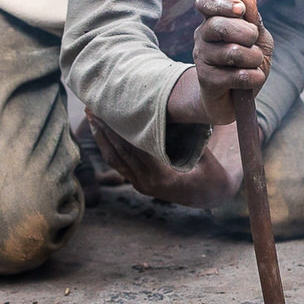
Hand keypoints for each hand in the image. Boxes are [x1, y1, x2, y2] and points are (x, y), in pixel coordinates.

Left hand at [86, 111, 244, 208]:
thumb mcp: (207, 157)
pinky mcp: (138, 183)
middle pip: (118, 153)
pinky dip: (109, 147)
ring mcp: (141, 185)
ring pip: (114, 160)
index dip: (120, 129)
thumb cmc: (212, 174)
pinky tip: (102, 132)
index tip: (110, 110)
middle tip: (91, 108)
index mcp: (163, 176)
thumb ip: (192, 139)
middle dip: (104, 129)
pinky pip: (119, 164)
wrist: (211, 196)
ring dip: (101, 138)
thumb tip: (182, 113)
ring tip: (91, 116)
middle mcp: (147, 183)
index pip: (135, 149)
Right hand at [192, 0, 273, 125]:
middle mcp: (202, 37)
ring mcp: (202, 59)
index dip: (222, 2)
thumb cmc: (248, 63)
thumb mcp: (258, 39)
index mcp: (213, 21)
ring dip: (254, 58)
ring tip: (253, 64)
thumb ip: (254, 19)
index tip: (241, 9)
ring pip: (232, 52)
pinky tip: (251, 80)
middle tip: (253, 42)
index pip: (206, 1)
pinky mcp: (207, 81)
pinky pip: (237, 75)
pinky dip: (254, 77)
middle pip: (219, 25)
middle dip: (247, 33)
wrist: (235, 100)